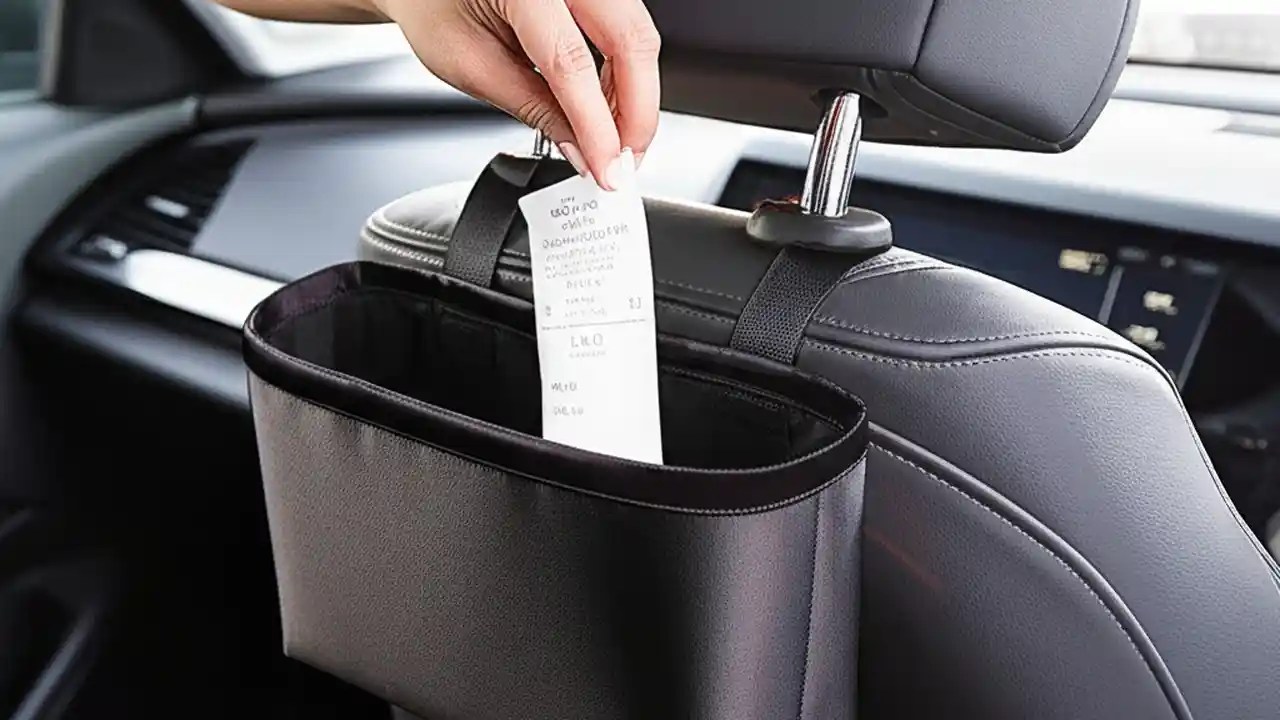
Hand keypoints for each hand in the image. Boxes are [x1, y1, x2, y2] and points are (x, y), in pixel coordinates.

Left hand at [377, 0, 660, 188]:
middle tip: (624, 161)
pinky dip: (626, 73)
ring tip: (615, 140)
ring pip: (637, 35)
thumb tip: (581, 149)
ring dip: (635, 95)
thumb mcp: (472, 67)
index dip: (597, 126)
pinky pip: (627, 28)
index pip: (573, 63)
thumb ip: (534, 108)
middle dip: (636, 112)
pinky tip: (611, 106)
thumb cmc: (433, 7)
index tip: (607, 170)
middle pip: (630, 41)